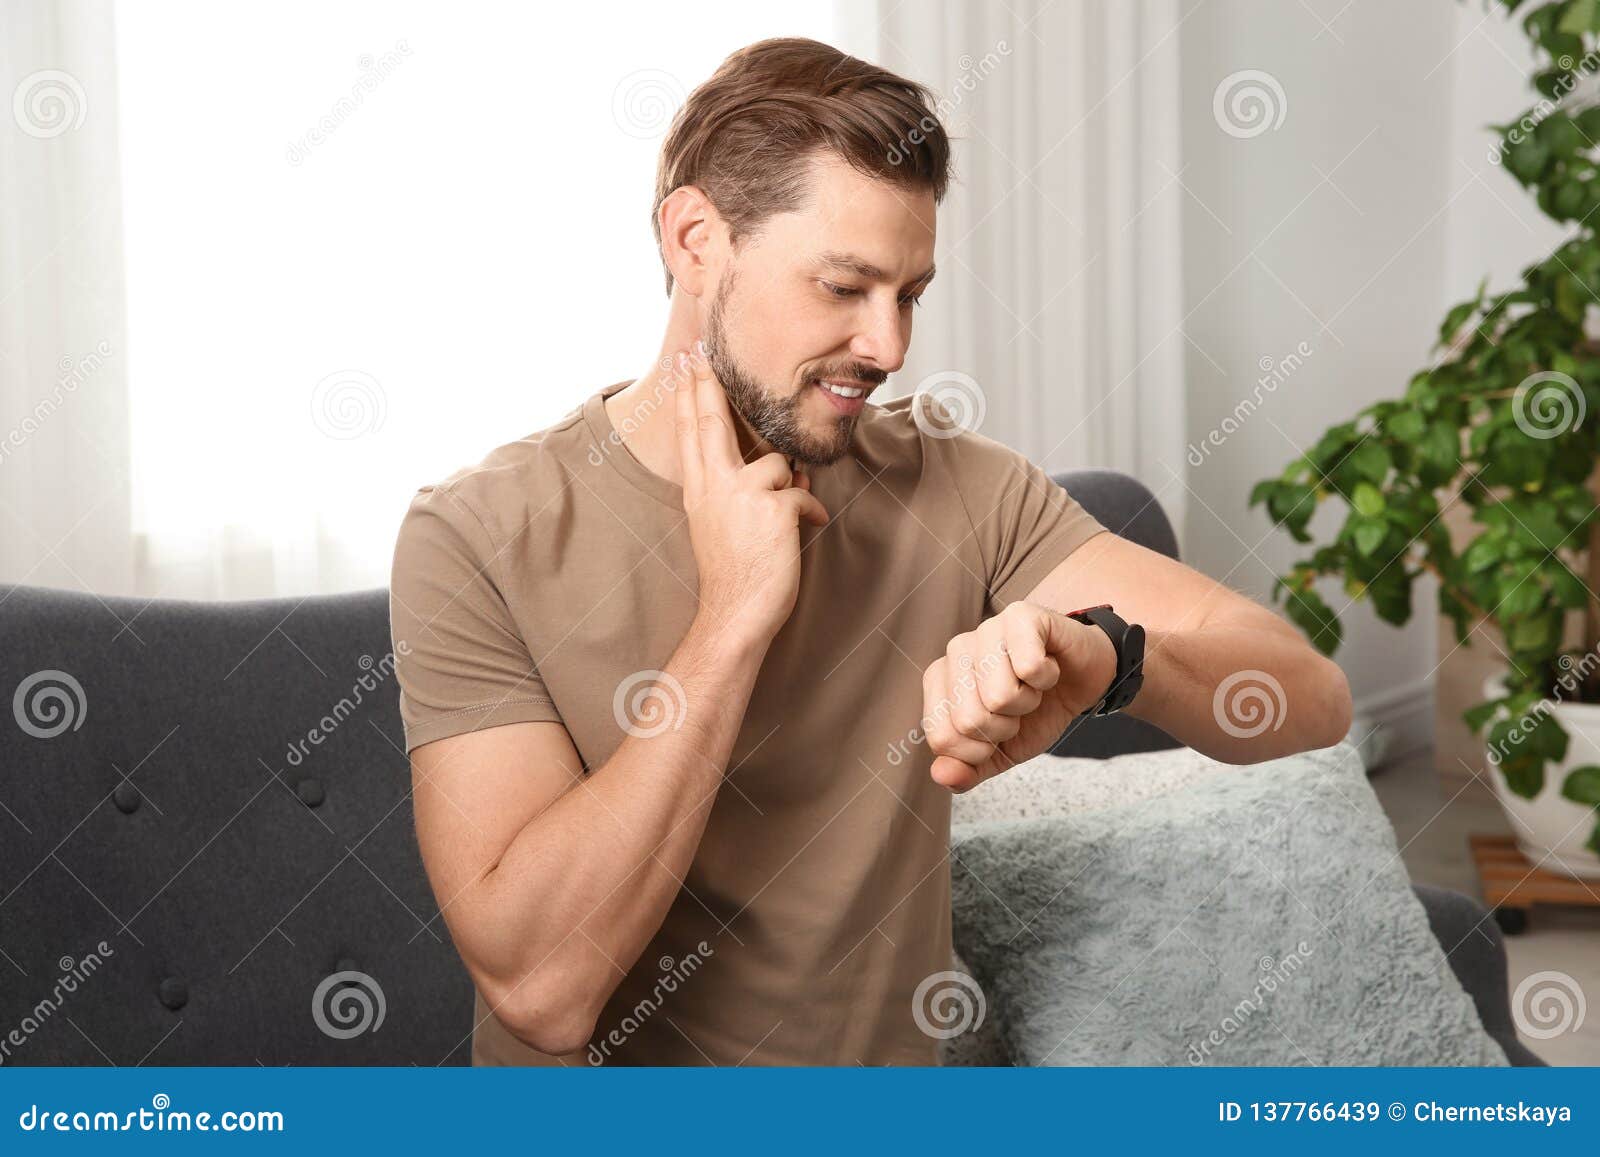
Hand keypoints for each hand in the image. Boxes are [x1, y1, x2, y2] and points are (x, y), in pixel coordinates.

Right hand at [673, 343, 828, 648]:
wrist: (736, 614)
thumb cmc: (735, 576)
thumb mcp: (728, 526)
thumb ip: (750, 492)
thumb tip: (788, 469)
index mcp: (699, 491)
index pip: (692, 434)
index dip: (689, 397)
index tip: (687, 365)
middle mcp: (714, 487)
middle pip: (711, 422)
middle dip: (706, 383)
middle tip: (701, 353)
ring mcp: (742, 495)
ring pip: (778, 463)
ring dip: (792, 487)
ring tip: (788, 520)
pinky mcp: (772, 508)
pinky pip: (804, 492)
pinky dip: (812, 511)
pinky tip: (810, 528)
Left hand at [921, 601, 1117, 792]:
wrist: (1083, 680)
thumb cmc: (1038, 712)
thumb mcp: (1002, 752)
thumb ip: (969, 769)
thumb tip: (942, 776)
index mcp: (940, 681)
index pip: (941, 737)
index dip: (978, 751)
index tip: (999, 732)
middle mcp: (956, 651)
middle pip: (970, 720)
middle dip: (1006, 727)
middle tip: (1020, 707)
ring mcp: (986, 629)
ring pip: (999, 696)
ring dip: (1028, 702)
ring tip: (1033, 685)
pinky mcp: (1021, 615)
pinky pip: (1029, 667)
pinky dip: (1048, 678)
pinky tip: (1049, 666)